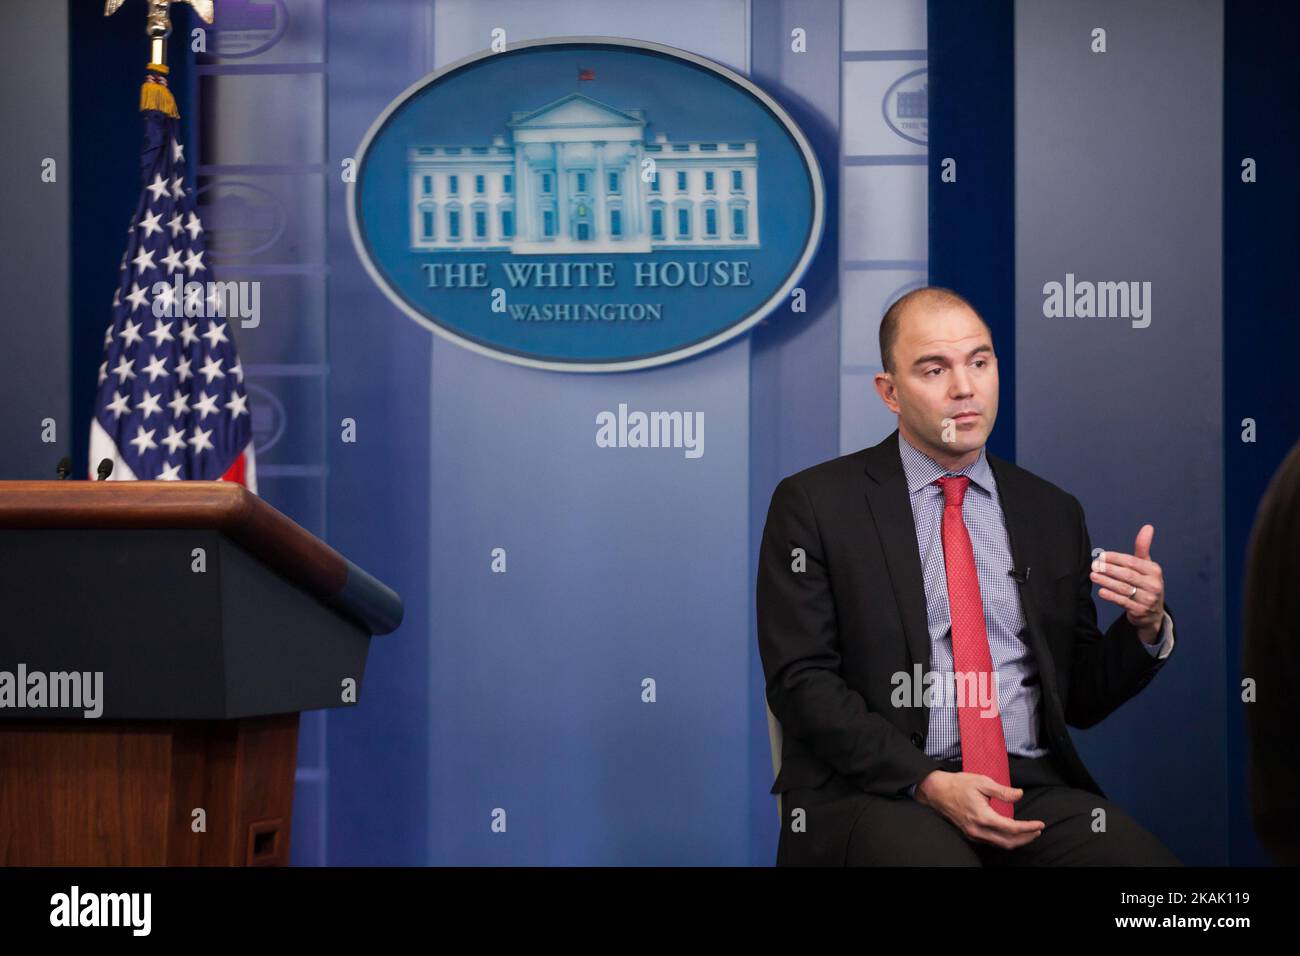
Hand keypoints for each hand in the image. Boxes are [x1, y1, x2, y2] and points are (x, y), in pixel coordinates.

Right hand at [914, 771, 1044, 848]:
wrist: (937, 791)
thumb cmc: (959, 784)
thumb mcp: (982, 782)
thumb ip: (1002, 791)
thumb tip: (1019, 795)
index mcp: (983, 816)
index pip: (1012, 828)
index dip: (1028, 827)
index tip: (1040, 824)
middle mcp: (978, 830)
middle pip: (1008, 841)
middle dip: (1026, 837)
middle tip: (1038, 830)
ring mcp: (974, 834)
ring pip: (1000, 844)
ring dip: (1017, 841)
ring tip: (1029, 833)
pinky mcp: (971, 834)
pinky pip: (992, 842)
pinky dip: (1005, 840)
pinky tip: (1011, 833)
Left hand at [1089, 523, 1165, 642]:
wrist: (1152, 613)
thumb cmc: (1145, 583)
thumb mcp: (1146, 565)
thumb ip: (1143, 548)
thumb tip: (1147, 527)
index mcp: (1154, 570)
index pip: (1132, 562)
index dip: (1116, 558)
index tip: (1101, 555)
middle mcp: (1154, 584)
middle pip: (1127, 575)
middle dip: (1109, 569)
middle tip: (1094, 565)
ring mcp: (1148, 599)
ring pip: (1124, 588)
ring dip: (1106, 582)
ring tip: (1093, 576)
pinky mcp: (1140, 611)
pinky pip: (1123, 602)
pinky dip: (1111, 596)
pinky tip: (1101, 591)